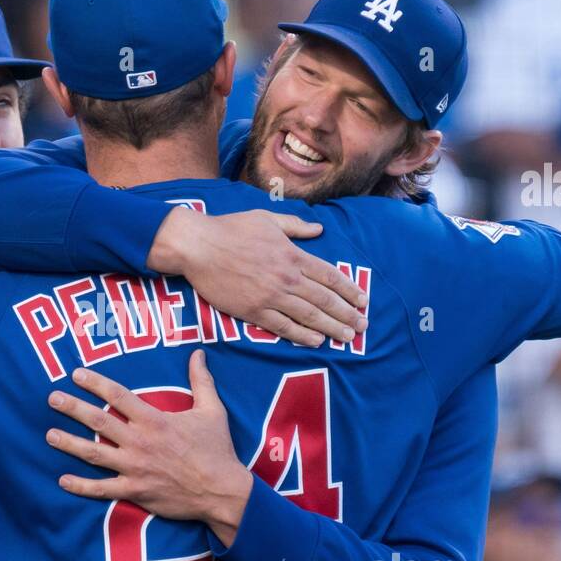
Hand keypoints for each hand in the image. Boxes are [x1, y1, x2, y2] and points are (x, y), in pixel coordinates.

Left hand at [46, 350, 252, 545]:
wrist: (222, 493)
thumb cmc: (217, 450)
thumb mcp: (212, 411)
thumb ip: (201, 381)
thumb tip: (198, 354)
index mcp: (155, 420)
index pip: (118, 396)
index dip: (95, 383)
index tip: (76, 374)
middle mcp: (139, 442)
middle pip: (98, 421)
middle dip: (72, 408)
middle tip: (52, 398)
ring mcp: (135, 468)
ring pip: (94, 453)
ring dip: (70, 443)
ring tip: (49, 435)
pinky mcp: (135, 491)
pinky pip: (102, 489)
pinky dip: (81, 486)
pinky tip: (62, 480)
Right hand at [147, 205, 367, 347]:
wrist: (197, 246)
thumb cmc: (230, 228)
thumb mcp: (267, 219)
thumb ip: (295, 226)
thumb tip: (319, 228)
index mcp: (292, 254)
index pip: (329, 275)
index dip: (349, 290)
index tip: (363, 301)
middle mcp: (286, 277)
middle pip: (325, 299)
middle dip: (347, 314)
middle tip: (363, 326)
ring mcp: (270, 296)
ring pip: (309, 316)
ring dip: (332, 328)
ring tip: (348, 338)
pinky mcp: (253, 311)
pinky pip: (283, 327)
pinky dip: (302, 335)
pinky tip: (316, 341)